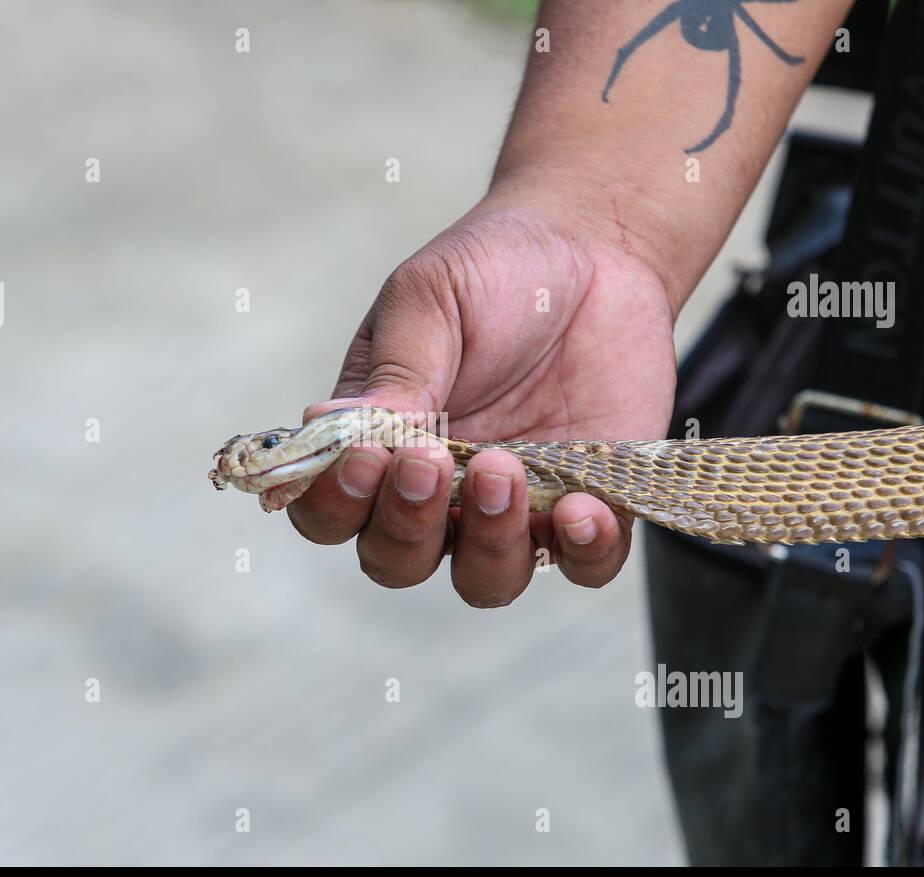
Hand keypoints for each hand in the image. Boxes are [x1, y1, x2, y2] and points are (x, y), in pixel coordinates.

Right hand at [287, 195, 675, 605]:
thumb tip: (327, 424)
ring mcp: (514, 508)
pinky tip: (584, 507)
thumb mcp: (429, 301)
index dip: (336, 504)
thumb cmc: (494, 270)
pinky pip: (584, 565)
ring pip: (485, 580)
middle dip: (407, 524)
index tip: (367, 457)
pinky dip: (584, 552)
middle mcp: (438, 493)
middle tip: (431, 461)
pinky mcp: (588, 506)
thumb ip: (395, 371)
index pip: (330, 512)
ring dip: (489, 544)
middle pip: (397, 560)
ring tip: (504, 469)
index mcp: (378, 445)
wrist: (597, 248)